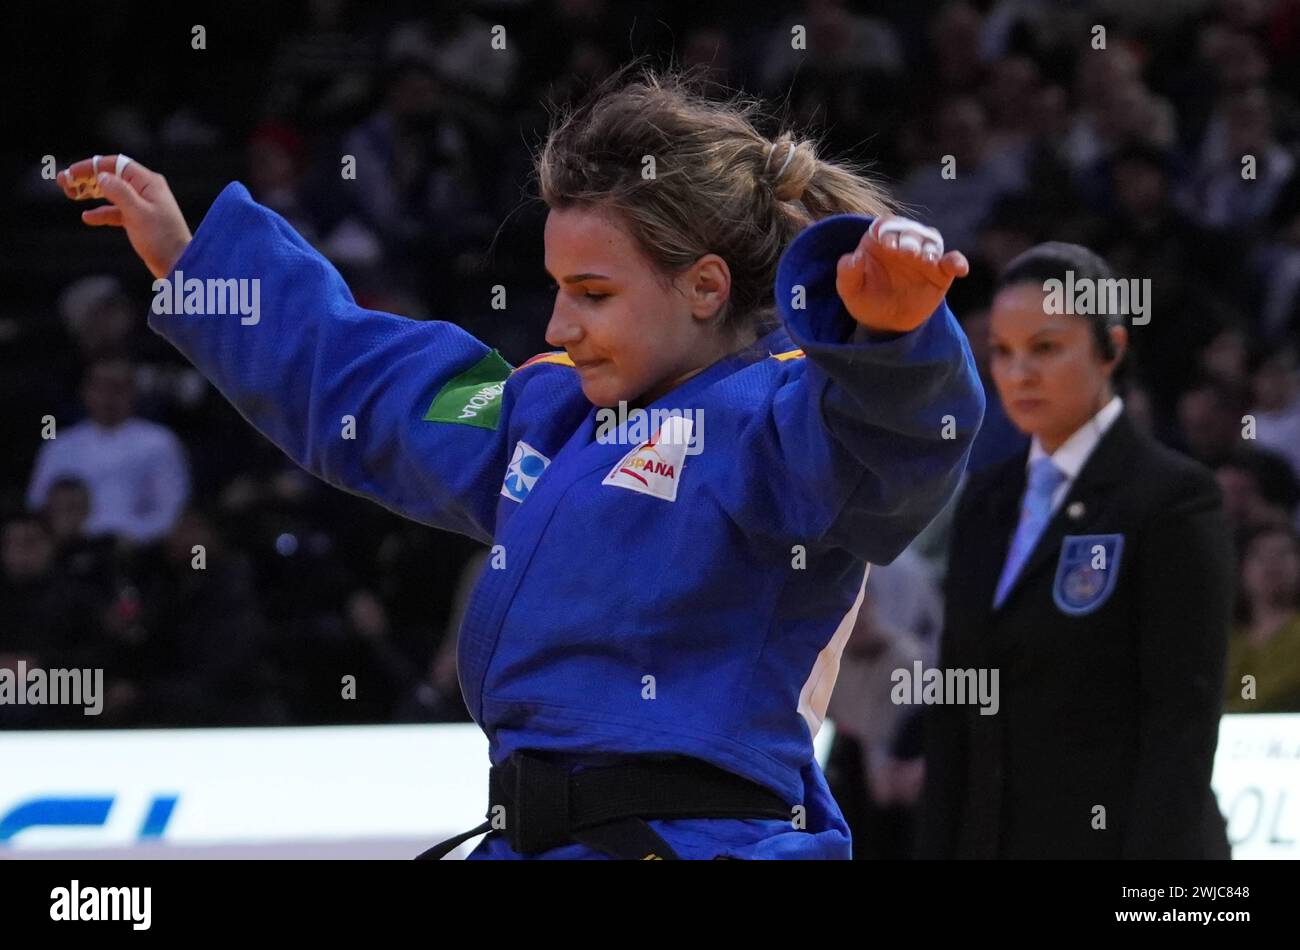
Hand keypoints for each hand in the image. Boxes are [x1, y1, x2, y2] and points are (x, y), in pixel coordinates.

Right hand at [58, 154, 191, 278]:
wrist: (179, 265)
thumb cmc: (162, 239)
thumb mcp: (139, 214)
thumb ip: (120, 193)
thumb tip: (102, 176)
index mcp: (149, 183)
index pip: (116, 164)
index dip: (92, 166)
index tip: (72, 173)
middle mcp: (146, 190)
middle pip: (112, 176)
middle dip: (88, 177)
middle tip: (63, 182)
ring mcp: (142, 205)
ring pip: (112, 193)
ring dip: (91, 193)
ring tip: (69, 194)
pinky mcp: (139, 220)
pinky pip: (116, 211)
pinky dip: (102, 213)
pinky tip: (87, 218)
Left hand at [836, 216, 968, 333]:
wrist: (885, 323)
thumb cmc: (866, 300)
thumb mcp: (850, 290)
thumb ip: (848, 273)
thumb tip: (853, 257)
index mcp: (879, 239)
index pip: (885, 225)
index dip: (886, 230)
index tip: (885, 243)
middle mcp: (904, 241)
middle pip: (910, 230)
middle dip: (909, 239)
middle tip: (907, 253)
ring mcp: (924, 254)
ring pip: (931, 241)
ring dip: (930, 248)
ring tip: (926, 260)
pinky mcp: (941, 271)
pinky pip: (952, 261)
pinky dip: (957, 261)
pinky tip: (959, 269)